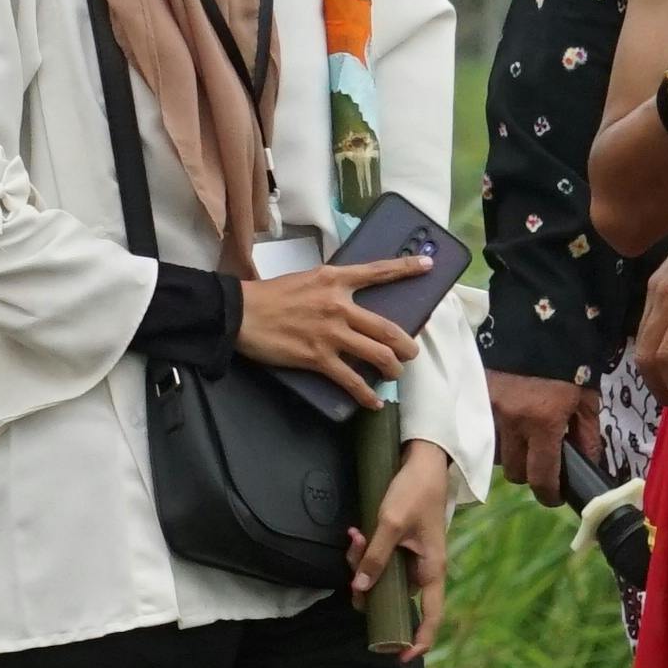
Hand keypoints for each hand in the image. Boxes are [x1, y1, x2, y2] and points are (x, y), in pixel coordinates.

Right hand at [231, 250, 429, 387]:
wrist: (240, 313)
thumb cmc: (268, 296)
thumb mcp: (305, 280)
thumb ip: (330, 287)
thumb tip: (346, 301)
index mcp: (334, 279)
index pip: (377, 272)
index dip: (405, 268)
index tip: (427, 266)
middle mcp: (339, 305)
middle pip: (387, 328)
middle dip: (406, 344)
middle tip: (411, 352)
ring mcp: (331, 333)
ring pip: (378, 354)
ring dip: (393, 368)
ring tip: (395, 374)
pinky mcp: (318, 358)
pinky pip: (351, 379)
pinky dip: (366, 394)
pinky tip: (374, 401)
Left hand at [355, 440, 459, 656]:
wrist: (421, 459)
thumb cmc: (414, 491)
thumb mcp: (391, 523)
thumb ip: (376, 557)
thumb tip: (362, 589)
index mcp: (432, 569)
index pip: (431, 615)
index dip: (419, 639)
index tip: (400, 657)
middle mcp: (423, 567)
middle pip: (393, 594)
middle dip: (367, 585)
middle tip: (353, 562)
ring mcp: (410, 556)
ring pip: (380, 575)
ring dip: (361, 562)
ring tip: (354, 536)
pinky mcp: (399, 542)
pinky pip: (377, 558)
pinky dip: (364, 550)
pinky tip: (355, 532)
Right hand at [484, 370, 585, 506]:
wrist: (537, 324)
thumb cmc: (568, 362)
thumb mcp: (587, 399)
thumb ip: (588, 435)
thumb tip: (589, 464)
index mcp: (544, 422)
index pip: (541, 476)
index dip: (549, 494)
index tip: (555, 496)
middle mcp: (512, 421)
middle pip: (515, 472)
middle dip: (529, 473)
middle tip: (541, 463)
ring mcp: (490, 410)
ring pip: (496, 454)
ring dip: (510, 454)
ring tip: (523, 441)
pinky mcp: (477, 398)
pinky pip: (484, 431)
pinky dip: (497, 435)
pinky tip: (508, 424)